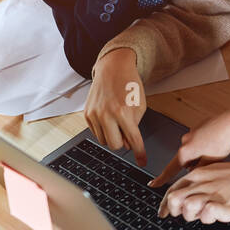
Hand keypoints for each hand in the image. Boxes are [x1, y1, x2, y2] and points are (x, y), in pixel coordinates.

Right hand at [83, 48, 146, 163]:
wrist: (113, 68)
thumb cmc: (129, 85)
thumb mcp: (140, 105)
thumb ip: (135, 126)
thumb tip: (127, 145)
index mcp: (123, 112)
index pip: (133, 140)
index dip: (139, 153)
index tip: (142, 162)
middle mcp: (106, 114)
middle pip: (115, 146)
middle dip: (122, 142)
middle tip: (126, 131)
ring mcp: (94, 114)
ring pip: (104, 141)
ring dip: (112, 136)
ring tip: (117, 121)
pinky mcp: (87, 114)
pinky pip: (95, 133)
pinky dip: (104, 130)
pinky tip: (108, 117)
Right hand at [149, 108, 229, 187]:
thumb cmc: (223, 141)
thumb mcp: (210, 163)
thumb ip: (197, 170)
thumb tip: (192, 172)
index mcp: (185, 151)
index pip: (170, 169)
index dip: (162, 179)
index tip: (153, 184)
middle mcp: (185, 140)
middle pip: (185, 160)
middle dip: (195, 164)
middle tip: (210, 162)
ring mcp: (191, 132)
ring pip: (193, 150)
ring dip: (201, 153)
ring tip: (216, 150)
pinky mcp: (199, 127)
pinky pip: (199, 140)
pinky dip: (206, 144)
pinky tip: (217, 143)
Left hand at [157, 149, 229, 223]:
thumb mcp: (212, 173)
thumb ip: (197, 184)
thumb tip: (184, 200)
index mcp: (198, 174)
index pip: (172, 190)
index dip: (165, 205)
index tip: (163, 213)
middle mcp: (203, 183)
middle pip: (175, 200)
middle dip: (178, 212)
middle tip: (189, 214)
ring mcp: (214, 194)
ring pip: (188, 208)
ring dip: (194, 215)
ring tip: (208, 212)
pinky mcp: (226, 205)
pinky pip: (208, 214)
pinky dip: (210, 217)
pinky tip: (217, 213)